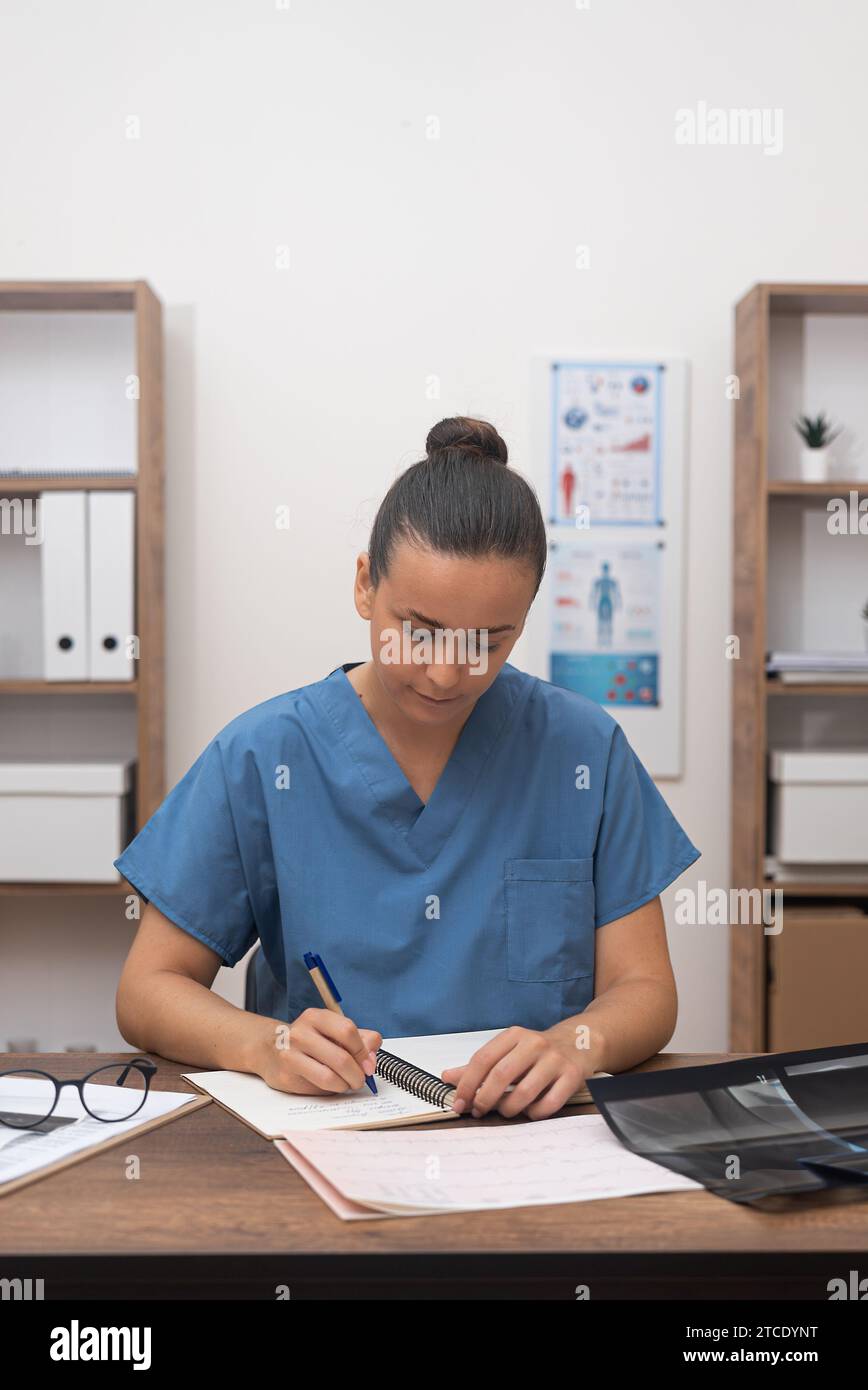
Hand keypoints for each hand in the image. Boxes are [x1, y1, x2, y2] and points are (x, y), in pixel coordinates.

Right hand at [253, 1009, 381, 1095]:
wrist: (270, 1049)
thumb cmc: (309, 1041)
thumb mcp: (333, 1031)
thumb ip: (359, 1038)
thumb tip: (372, 1053)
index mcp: (316, 1017)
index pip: (348, 1031)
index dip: (363, 1051)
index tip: (368, 1063)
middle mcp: (300, 1033)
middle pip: (341, 1057)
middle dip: (357, 1074)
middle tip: (361, 1079)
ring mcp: (290, 1055)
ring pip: (330, 1076)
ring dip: (346, 1084)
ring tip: (348, 1083)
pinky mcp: (286, 1076)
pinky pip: (318, 1087)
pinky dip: (332, 1089)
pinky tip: (333, 1085)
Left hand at [441, 1026, 592, 1120]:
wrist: (581, 1040)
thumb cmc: (538, 1050)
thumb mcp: (508, 1050)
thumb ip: (479, 1065)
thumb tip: (447, 1078)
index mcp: (514, 1035)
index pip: (482, 1059)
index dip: (467, 1083)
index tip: (459, 1102)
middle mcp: (534, 1044)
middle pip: (501, 1075)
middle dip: (485, 1099)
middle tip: (478, 1111)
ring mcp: (555, 1060)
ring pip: (524, 1093)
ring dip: (508, 1109)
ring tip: (505, 1111)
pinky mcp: (572, 1076)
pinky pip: (548, 1104)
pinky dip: (534, 1113)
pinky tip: (529, 1111)